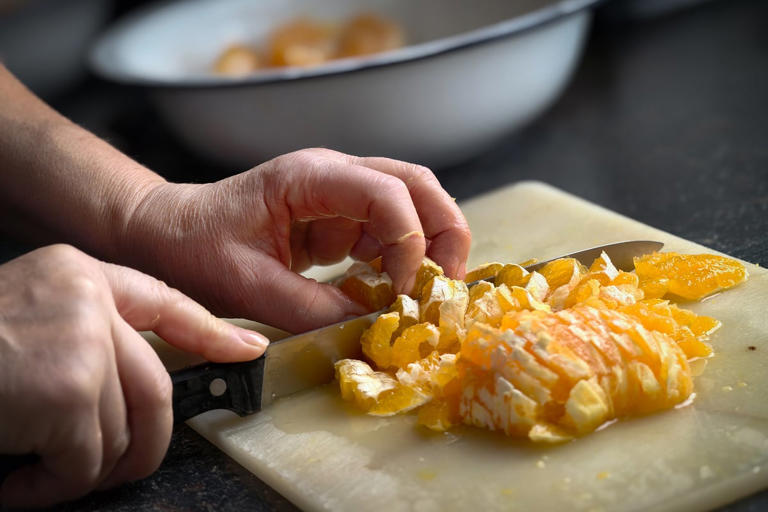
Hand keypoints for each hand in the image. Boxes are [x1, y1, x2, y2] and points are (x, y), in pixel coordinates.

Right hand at [0, 245, 266, 507]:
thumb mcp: (27, 322)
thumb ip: (86, 338)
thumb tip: (135, 390)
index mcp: (80, 275)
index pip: (165, 301)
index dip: (211, 331)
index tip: (247, 350)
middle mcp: (89, 298)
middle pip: (157, 387)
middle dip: (145, 445)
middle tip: (115, 471)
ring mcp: (83, 340)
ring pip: (121, 431)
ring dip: (81, 471)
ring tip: (35, 474)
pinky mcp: (69, 388)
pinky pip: (86, 461)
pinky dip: (52, 488)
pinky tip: (15, 482)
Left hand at [120, 149, 471, 331]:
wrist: (167, 234)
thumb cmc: (195, 248)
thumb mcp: (247, 286)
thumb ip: (310, 309)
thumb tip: (370, 327)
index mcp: (309, 178)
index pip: (386, 192)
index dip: (409, 242)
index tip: (402, 293)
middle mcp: (334, 175)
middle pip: (416, 184)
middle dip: (444, 231)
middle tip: (450, 284)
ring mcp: (340, 195)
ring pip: (412, 205)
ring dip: (430, 247)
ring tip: (430, 293)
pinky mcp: (338, 220)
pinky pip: (388, 232)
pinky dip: (404, 260)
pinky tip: (398, 292)